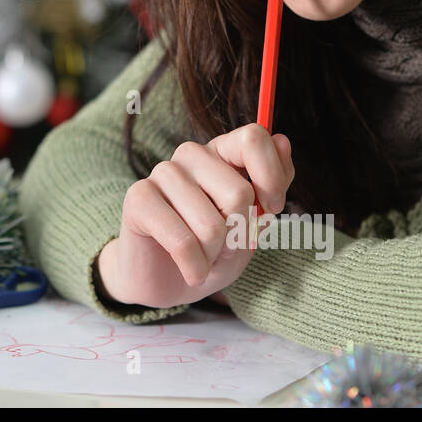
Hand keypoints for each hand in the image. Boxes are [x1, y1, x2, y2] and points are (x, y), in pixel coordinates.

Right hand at [96, 125, 293, 308]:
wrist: (169, 283)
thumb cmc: (214, 250)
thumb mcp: (254, 224)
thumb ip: (272, 185)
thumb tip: (282, 140)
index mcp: (222, 152)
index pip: (253, 138)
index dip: (271, 179)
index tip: (270, 209)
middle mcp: (191, 155)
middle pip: (239, 193)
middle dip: (239, 234)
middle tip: (225, 245)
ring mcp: (162, 173)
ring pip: (211, 225)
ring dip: (214, 256)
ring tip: (203, 257)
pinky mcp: (138, 198)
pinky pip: (182, 241)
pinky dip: (194, 267)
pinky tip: (190, 270)